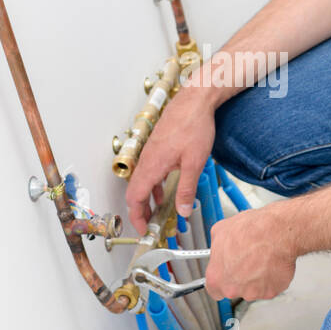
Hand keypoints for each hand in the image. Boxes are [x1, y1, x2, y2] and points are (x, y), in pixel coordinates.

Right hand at [126, 82, 216, 234]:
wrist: (195, 99)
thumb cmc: (194, 125)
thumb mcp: (194, 163)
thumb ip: (187, 190)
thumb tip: (182, 211)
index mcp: (151, 166)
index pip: (135, 198)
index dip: (137, 217)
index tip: (144, 230)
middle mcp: (146, 159)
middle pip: (135, 192)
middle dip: (140, 211)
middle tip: (150, 225)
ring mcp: (150, 152)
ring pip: (142, 181)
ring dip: (147, 198)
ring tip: (158, 212)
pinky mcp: (157, 147)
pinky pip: (149, 171)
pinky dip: (153, 185)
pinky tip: (165, 189)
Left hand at [204, 205, 297, 302]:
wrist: (277, 232)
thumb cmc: (251, 231)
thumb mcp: (220, 231)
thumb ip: (216, 247)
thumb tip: (219, 247)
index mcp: (216, 277)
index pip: (213, 289)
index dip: (221, 279)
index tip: (226, 273)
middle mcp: (233, 289)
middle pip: (233, 290)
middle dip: (239, 278)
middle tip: (246, 260)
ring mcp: (253, 292)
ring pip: (252, 289)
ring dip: (255, 278)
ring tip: (260, 259)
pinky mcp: (271, 292)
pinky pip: (269, 287)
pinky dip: (271, 278)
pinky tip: (270, 263)